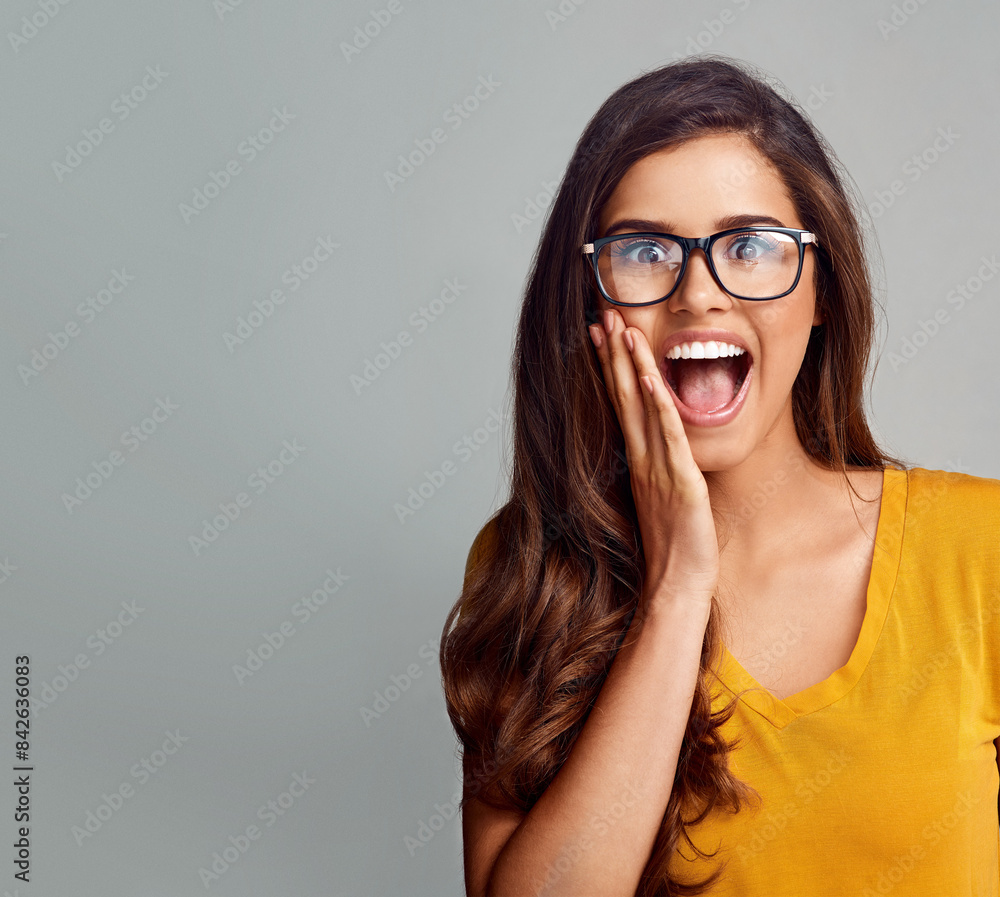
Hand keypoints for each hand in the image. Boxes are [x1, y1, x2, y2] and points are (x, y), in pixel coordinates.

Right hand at [589, 309, 718, 611]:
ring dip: (633, 366)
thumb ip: (657, 469)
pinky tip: (652, 378)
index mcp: (638, 461)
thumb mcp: (661, 499)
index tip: (601, 334)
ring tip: (623, 329)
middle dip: (614, 353)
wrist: (676, 587)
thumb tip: (655, 448)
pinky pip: (668, 437)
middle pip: (624, 396)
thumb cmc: (672, 548)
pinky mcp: (679, 483)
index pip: (620, 403)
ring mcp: (658, 469)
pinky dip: (659, 406)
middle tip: (604, 314)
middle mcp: (643, 459)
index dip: (610, 366)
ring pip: (642, 408)